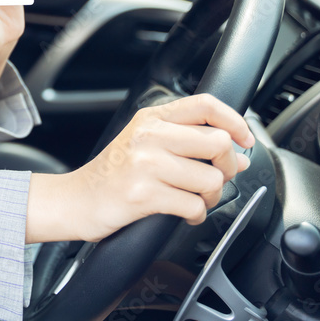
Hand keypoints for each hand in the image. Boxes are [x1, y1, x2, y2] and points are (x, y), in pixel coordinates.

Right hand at [26, 94, 254, 243]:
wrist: (74, 200)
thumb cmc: (112, 175)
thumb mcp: (145, 145)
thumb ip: (189, 144)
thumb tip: (238, 156)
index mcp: (151, 118)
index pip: (205, 105)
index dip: (235, 121)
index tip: (244, 140)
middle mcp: (149, 135)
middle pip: (218, 142)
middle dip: (226, 168)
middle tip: (213, 178)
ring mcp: (145, 164)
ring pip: (211, 179)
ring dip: (210, 197)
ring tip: (193, 199)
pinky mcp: (144, 193)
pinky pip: (194, 205)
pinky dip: (195, 215)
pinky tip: (182, 213)